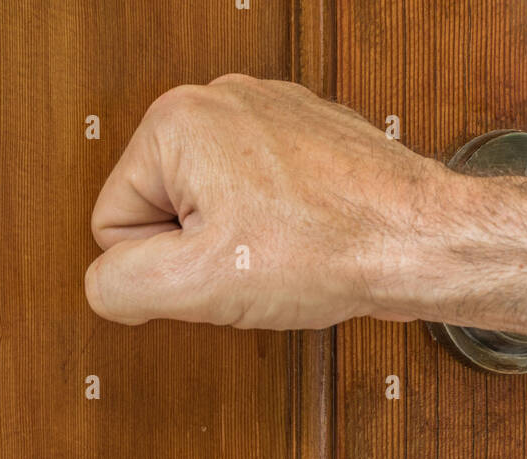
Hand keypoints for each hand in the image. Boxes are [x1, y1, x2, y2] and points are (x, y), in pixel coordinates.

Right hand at [85, 75, 449, 329]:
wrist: (419, 242)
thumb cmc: (331, 249)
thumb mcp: (200, 285)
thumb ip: (123, 286)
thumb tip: (107, 286)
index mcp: (176, 123)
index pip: (115, 224)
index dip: (163, 271)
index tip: (217, 270)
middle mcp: (219, 104)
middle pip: (166, 215)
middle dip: (203, 257)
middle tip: (254, 266)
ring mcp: (267, 117)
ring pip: (216, 213)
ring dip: (244, 248)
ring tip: (286, 255)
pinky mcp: (305, 141)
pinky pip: (262, 205)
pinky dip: (281, 233)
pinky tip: (307, 244)